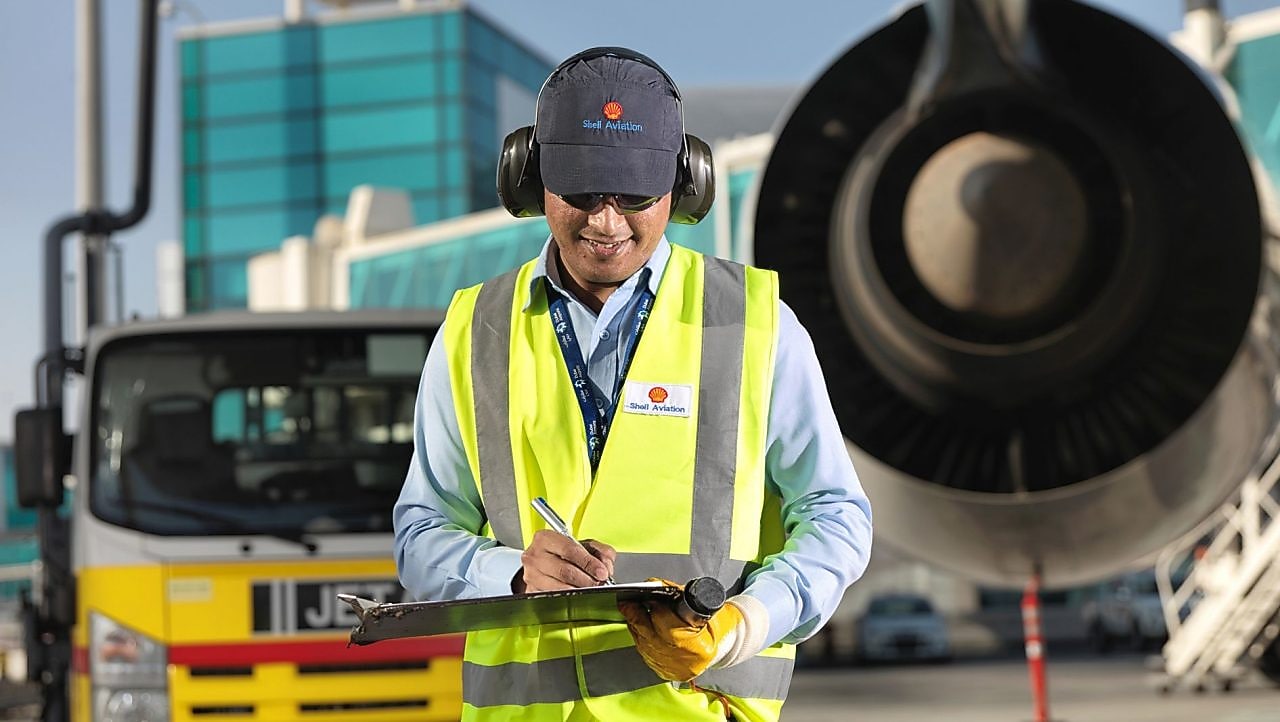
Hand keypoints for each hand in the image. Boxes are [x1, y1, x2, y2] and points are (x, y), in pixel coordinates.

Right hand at [514, 530, 614, 592]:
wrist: (544, 561)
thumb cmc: (564, 553)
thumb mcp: (584, 545)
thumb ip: (600, 551)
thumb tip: (606, 567)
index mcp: (545, 538)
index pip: (569, 550)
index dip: (589, 563)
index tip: (602, 572)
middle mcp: (534, 557)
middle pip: (565, 571)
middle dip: (587, 580)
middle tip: (599, 583)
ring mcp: (531, 576)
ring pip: (560, 588)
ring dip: (580, 592)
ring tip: (591, 590)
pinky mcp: (532, 592)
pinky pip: (554, 599)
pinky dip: (570, 599)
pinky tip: (578, 596)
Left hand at [619, 580, 743, 681]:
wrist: (725, 645)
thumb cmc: (716, 624)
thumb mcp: (702, 606)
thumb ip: (676, 596)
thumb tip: (654, 586)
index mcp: (697, 646)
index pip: (667, 625)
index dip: (654, 608)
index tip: (645, 596)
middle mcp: (683, 661)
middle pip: (649, 635)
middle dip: (635, 615)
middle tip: (627, 602)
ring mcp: (672, 668)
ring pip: (643, 644)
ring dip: (635, 626)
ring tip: (631, 611)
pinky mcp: (664, 671)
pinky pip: (644, 652)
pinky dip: (640, 638)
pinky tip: (639, 626)